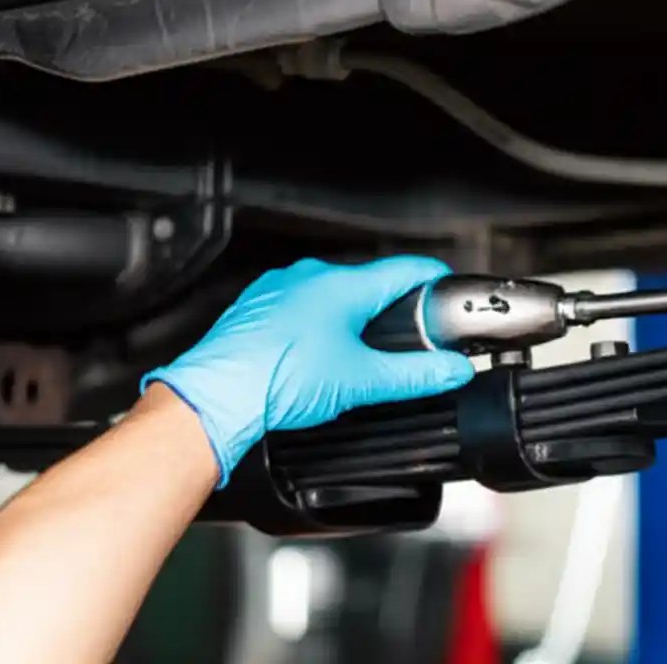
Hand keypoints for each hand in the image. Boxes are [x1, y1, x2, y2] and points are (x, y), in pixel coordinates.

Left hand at [142, 256, 474, 485]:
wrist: (215, 397)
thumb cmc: (277, 380)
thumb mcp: (362, 382)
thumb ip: (415, 375)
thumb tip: (452, 371)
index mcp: (343, 285)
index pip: (406, 269)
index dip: (434, 278)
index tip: (447, 288)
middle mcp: (309, 277)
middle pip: (368, 283)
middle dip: (391, 307)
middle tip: (408, 336)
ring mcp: (278, 289)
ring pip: (330, 294)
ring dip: (350, 316)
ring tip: (357, 353)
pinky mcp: (255, 308)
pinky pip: (298, 307)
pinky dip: (315, 324)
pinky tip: (314, 356)